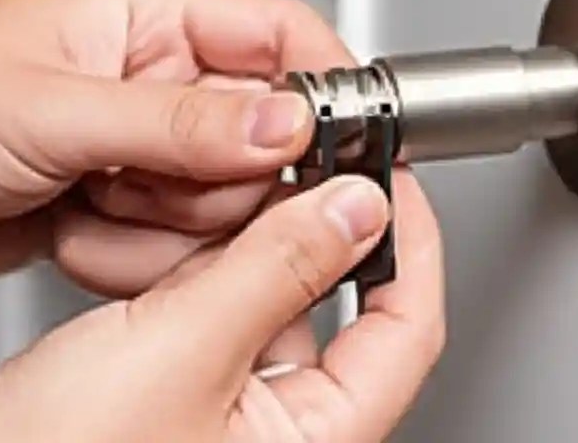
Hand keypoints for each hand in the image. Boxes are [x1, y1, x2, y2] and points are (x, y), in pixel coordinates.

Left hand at [0, 0, 349, 291]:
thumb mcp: (56, 112)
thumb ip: (184, 123)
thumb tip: (289, 124)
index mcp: (151, 13)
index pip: (283, 35)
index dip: (322, 90)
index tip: (337, 147)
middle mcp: (159, 76)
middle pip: (269, 137)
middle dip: (216, 183)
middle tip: (152, 183)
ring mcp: (145, 142)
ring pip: (229, 201)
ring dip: (165, 223)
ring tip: (93, 200)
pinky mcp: (127, 198)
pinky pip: (181, 241)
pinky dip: (135, 252)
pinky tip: (77, 227)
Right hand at [0, 173, 445, 442]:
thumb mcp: (183, 348)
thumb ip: (280, 271)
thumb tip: (358, 209)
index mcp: (314, 438)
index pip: (408, 327)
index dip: (410, 243)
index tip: (392, 177)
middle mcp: (277, 432)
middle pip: (339, 308)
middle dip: (319, 231)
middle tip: (307, 163)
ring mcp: (222, 414)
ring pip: (270, 304)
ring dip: (253, 244)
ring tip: (233, 191)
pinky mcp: (167, 394)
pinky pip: (211, 315)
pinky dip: (201, 270)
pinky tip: (176, 236)